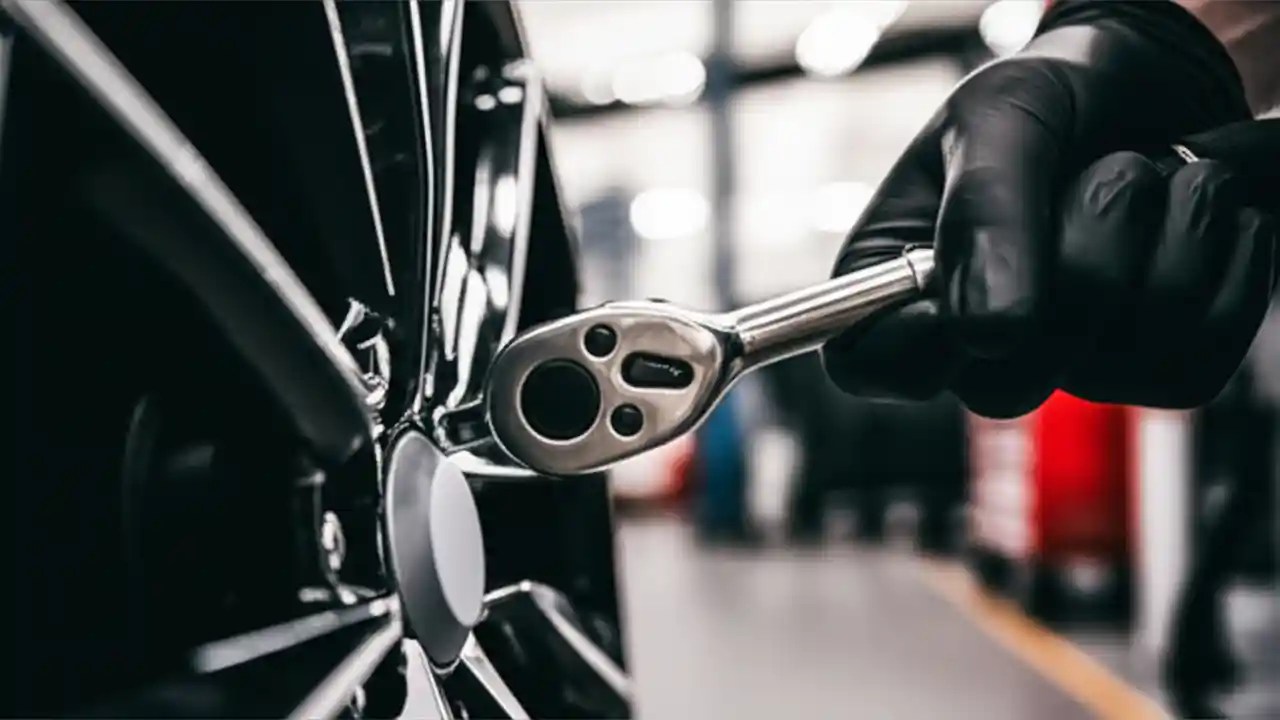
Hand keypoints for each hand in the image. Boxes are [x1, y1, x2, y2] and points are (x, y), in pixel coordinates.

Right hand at [821, 0, 1263, 417]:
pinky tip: (1191, 212)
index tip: (959, 302)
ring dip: (1153, 236)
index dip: (914, 349)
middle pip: (1001, 384)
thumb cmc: (1053, 99)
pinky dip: (1216, 260)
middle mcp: (972, 344)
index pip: (872, 364)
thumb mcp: (999, 116)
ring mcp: (1063, 368)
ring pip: (1107, 362)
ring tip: (1146, 176)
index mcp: (899, 284)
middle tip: (1098, 175)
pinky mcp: (1152, 372)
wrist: (1157, 88)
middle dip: (1073, 261)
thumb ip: (982, 211)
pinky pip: (1191, 356)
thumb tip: (989, 330)